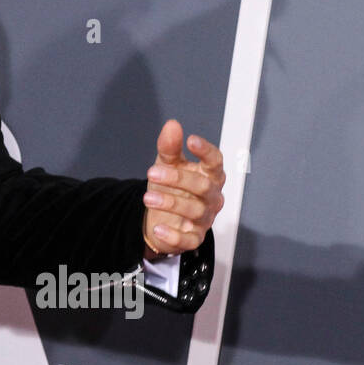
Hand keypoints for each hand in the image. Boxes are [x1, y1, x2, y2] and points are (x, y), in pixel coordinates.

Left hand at [141, 119, 224, 256]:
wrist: (161, 217)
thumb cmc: (171, 187)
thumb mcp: (167, 164)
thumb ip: (169, 147)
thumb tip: (172, 125)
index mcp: (209, 175)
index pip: (216, 161)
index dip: (206, 151)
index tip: (191, 140)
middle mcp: (211, 197)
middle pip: (203, 187)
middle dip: (178, 179)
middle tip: (152, 173)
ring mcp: (205, 218)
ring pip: (195, 211)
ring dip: (170, 203)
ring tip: (147, 198)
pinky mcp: (194, 238)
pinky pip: (189, 239)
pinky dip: (174, 235)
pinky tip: (158, 227)